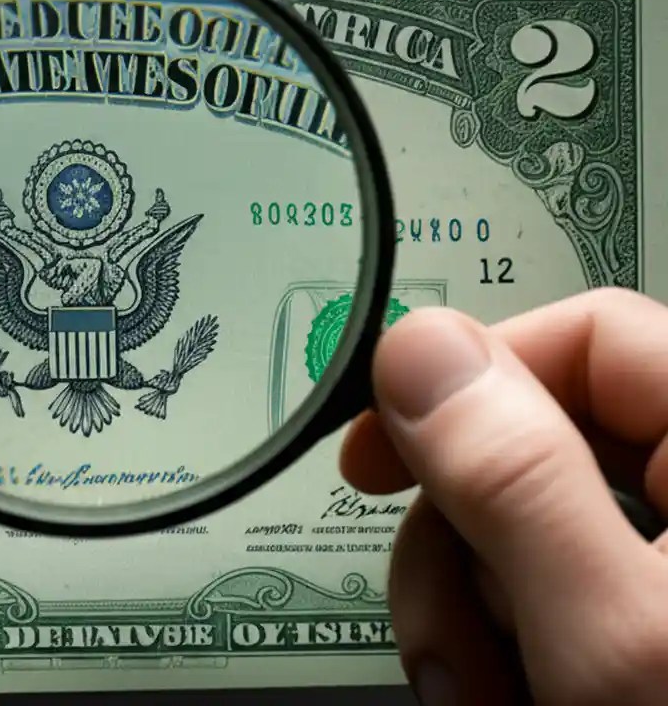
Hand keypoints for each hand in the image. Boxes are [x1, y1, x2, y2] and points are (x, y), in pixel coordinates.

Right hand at [341, 287, 667, 704]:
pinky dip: (509, 651)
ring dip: (476, 619)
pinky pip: (549, 599)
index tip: (368, 456)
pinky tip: (512, 703)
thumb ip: (516, 480)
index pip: (589, 338)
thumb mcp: (612, 641)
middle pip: (543, 447)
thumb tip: (417, 347)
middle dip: (464, 550)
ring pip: (530, 535)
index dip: (467, 381)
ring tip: (487, 702)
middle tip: (444, 645)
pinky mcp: (654, 622)